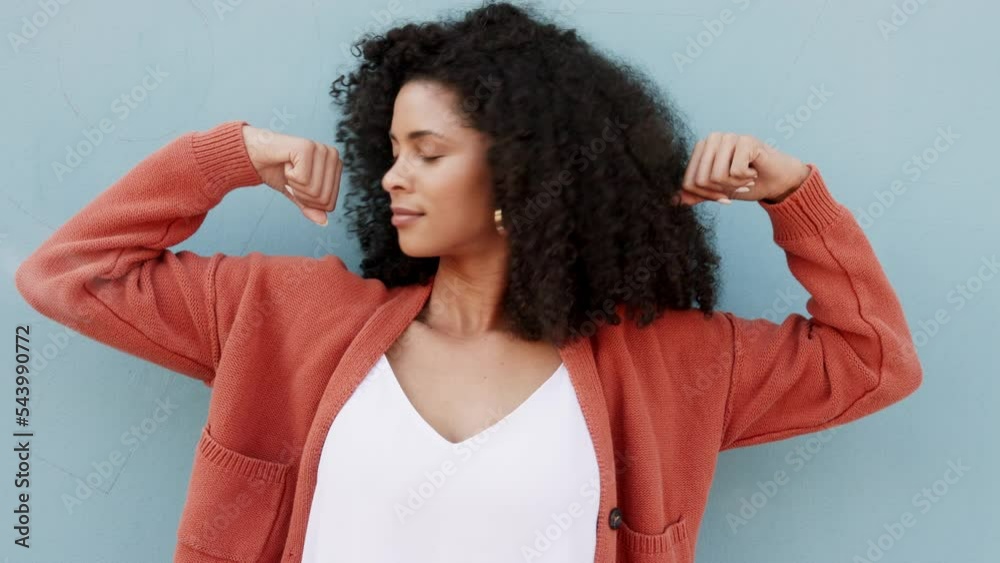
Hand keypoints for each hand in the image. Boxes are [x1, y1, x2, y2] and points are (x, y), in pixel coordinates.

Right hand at [241, 125, 342, 224]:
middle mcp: (333, 155)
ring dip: (294, 185)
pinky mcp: (307, 147)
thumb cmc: (277, 170)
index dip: (308, 202)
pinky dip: (289, 176)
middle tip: (291, 177)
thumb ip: (311, 206)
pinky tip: (286, 162)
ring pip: (314, 190)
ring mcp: (321, 149)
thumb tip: (324, 222)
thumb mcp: (297, 193)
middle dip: (301, 194)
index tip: (297, 186)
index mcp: (336, 166)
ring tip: (289, 169)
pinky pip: (303, 179)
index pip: (330, 204)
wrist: (255, 155)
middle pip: (323, 199)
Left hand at [675, 132, 810, 205]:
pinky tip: (754, 172)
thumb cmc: (746, 184)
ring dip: (734, 186)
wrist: (776, 181)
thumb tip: (673, 202)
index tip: (723, 197)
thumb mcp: (717, 191)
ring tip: (745, 180)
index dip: (706, 197)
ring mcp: (728, 137)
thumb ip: (696, 194)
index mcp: (700, 149)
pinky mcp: (745, 140)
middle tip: (736, 189)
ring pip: (716, 176)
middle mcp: (711, 139)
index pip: (689, 182)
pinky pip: (735, 171)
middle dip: (720, 192)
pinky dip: (745, 179)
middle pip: (701, 180)